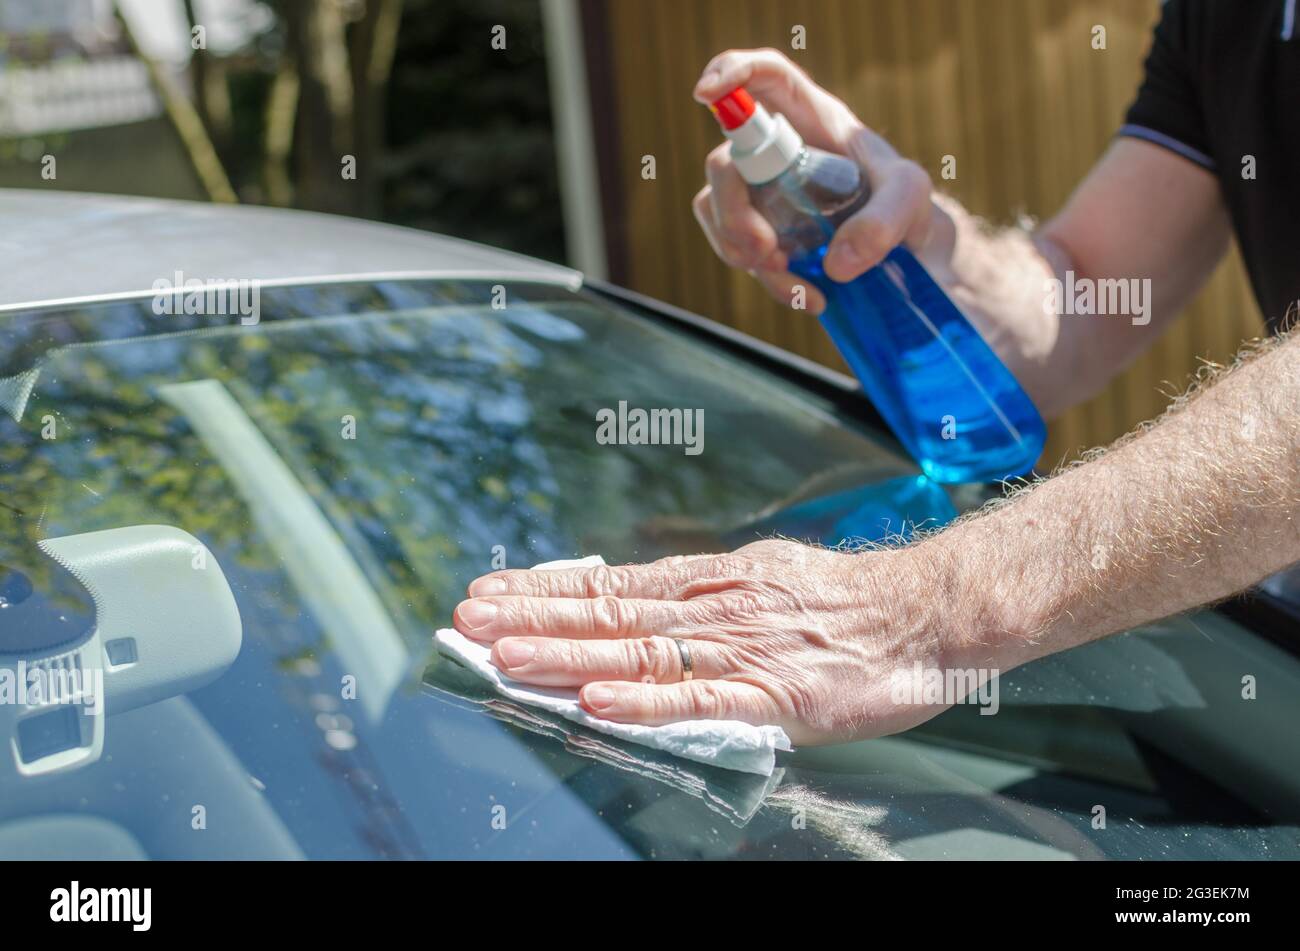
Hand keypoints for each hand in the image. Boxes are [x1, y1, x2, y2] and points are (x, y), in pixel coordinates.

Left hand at [452, 539, 972, 745]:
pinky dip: (644, 702)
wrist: (927, 613)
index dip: (545, 589)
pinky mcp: (775, 695)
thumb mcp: (764, 577)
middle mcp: (712, 607)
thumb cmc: (847, 603)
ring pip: (638, 651)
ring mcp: (740, 650)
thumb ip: (704, 597)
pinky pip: (699, 700)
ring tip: (502, 656)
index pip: (611, 583)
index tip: (490, 591)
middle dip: (531, 618)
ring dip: (565, 654)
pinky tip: (595, 703)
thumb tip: (645, 605)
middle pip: (608, 613)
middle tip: (467, 619)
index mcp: (708, 581)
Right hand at [692, 48, 938, 311]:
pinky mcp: (762, 234)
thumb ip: (885, 221)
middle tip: (765, 248)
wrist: (908, 252)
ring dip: (738, 247)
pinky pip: (736, 251)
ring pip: (714, 209)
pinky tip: (808, 295)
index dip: (731, 72)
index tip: (708, 93)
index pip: (766, 79)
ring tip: (789, 274)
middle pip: (724, 161)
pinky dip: (768, 280)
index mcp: (813, 120)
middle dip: (731, 209)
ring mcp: (762, 194)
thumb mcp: (912, 199)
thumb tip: (836, 263)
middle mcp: (777, 152)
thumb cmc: (908, 204)